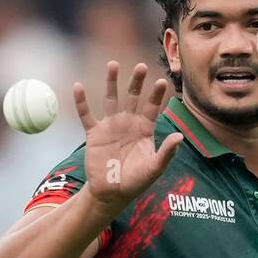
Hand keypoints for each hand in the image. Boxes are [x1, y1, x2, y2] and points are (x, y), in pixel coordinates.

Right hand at [73, 61, 183, 208]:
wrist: (112, 193)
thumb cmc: (136, 181)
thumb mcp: (154, 168)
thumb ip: (167, 152)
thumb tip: (179, 137)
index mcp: (145, 129)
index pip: (152, 107)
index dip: (156, 95)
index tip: (161, 81)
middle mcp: (128, 123)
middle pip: (133, 97)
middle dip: (137, 81)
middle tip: (142, 66)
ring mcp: (110, 126)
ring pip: (111, 98)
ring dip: (112, 82)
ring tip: (113, 64)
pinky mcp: (94, 133)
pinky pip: (86, 114)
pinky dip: (81, 101)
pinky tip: (78, 86)